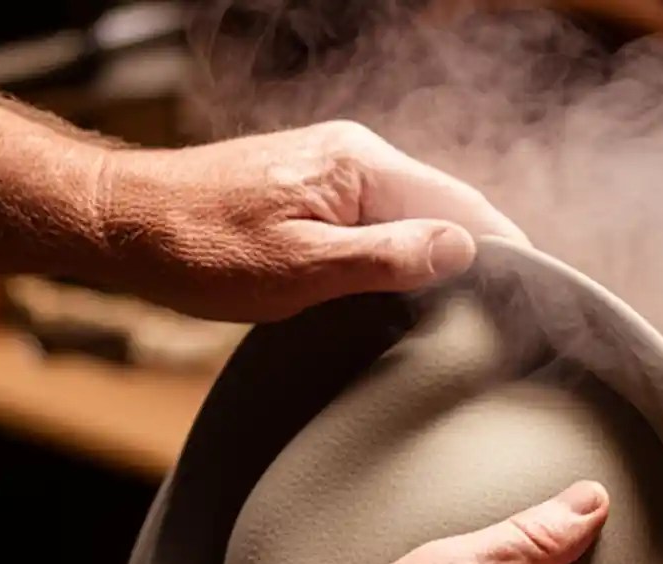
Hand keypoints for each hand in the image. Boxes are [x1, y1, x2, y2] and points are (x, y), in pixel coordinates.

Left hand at [97, 120, 527, 322]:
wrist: (125, 224)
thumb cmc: (201, 247)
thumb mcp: (302, 268)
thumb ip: (387, 256)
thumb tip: (463, 249)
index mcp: (361, 166)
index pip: (461, 203)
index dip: (505, 248)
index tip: (537, 291)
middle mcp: (353, 155)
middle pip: (442, 204)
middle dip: (477, 252)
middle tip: (508, 310)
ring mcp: (331, 168)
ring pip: (411, 211)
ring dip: (438, 252)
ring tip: (470, 304)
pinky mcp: (311, 187)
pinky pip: (379, 215)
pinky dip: (402, 248)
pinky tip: (408, 285)